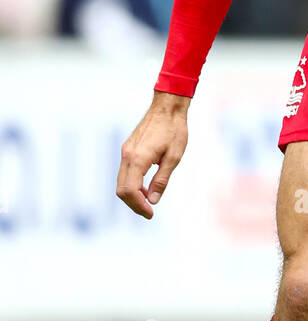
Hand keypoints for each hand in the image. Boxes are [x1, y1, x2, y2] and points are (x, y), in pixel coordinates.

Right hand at [116, 92, 189, 218]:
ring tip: (149, 201)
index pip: (130, 191)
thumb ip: (161, 180)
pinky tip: (145, 188)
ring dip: (132, 195)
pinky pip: (124, 172)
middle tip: (149, 212)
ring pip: (121, 181)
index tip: (151, 214)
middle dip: (134, 204)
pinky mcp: (128, 149)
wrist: (167, 107)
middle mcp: (127, 156)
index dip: (139, 206)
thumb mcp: (174, 158)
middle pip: (121, 189)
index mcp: (138, 159)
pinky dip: (132, 184)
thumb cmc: (174, 130)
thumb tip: (152, 200)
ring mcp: (125, 151)